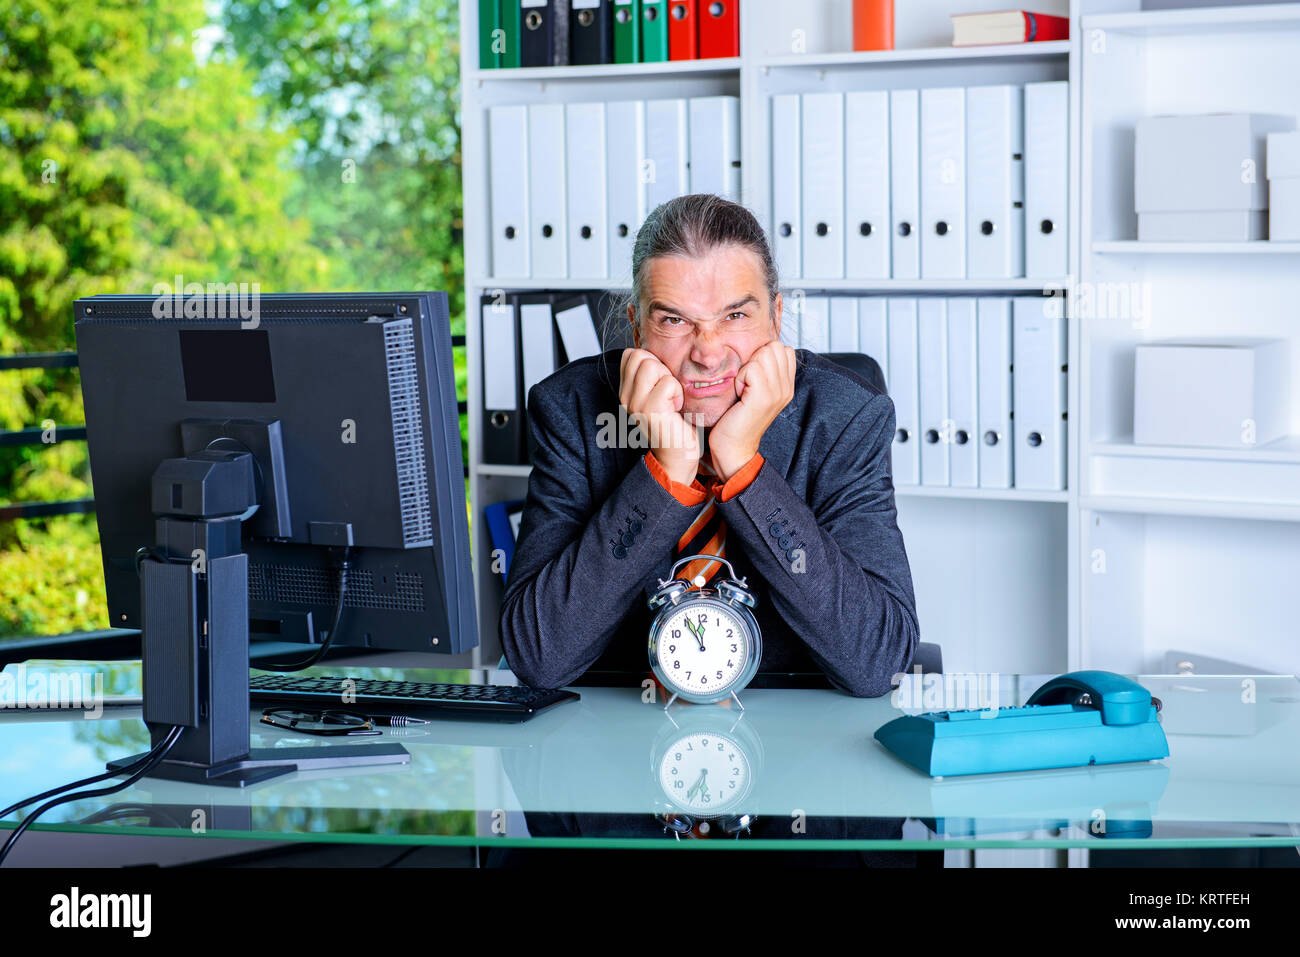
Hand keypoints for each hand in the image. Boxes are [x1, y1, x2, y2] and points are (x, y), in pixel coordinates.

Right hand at [619, 348, 700, 484]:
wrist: (679, 456)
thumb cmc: (676, 423)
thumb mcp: (660, 393)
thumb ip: (653, 374)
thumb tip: (655, 349)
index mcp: (626, 391)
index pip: (631, 354)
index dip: (652, 361)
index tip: (661, 384)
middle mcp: (625, 397)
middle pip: (640, 355)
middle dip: (660, 368)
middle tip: (668, 393)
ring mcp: (635, 403)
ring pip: (651, 365)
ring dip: (669, 380)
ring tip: (672, 400)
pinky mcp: (649, 410)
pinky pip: (668, 382)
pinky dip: (678, 393)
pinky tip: (677, 409)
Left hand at [708, 341, 795, 481]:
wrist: (734, 448)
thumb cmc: (737, 419)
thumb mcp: (756, 392)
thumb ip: (764, 372)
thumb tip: (759, 350)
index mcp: (787, 386)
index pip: (784, 350)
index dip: (764, 356)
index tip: (754, 378)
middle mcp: (786, 388)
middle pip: (774, 347)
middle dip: (755, 359)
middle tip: (747, 384)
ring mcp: (777, 392)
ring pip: (763, 354)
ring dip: (747, 369)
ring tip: (743, 390)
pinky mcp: (763, 396)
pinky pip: (752, 368)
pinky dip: (740, 378)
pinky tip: (740, 395)